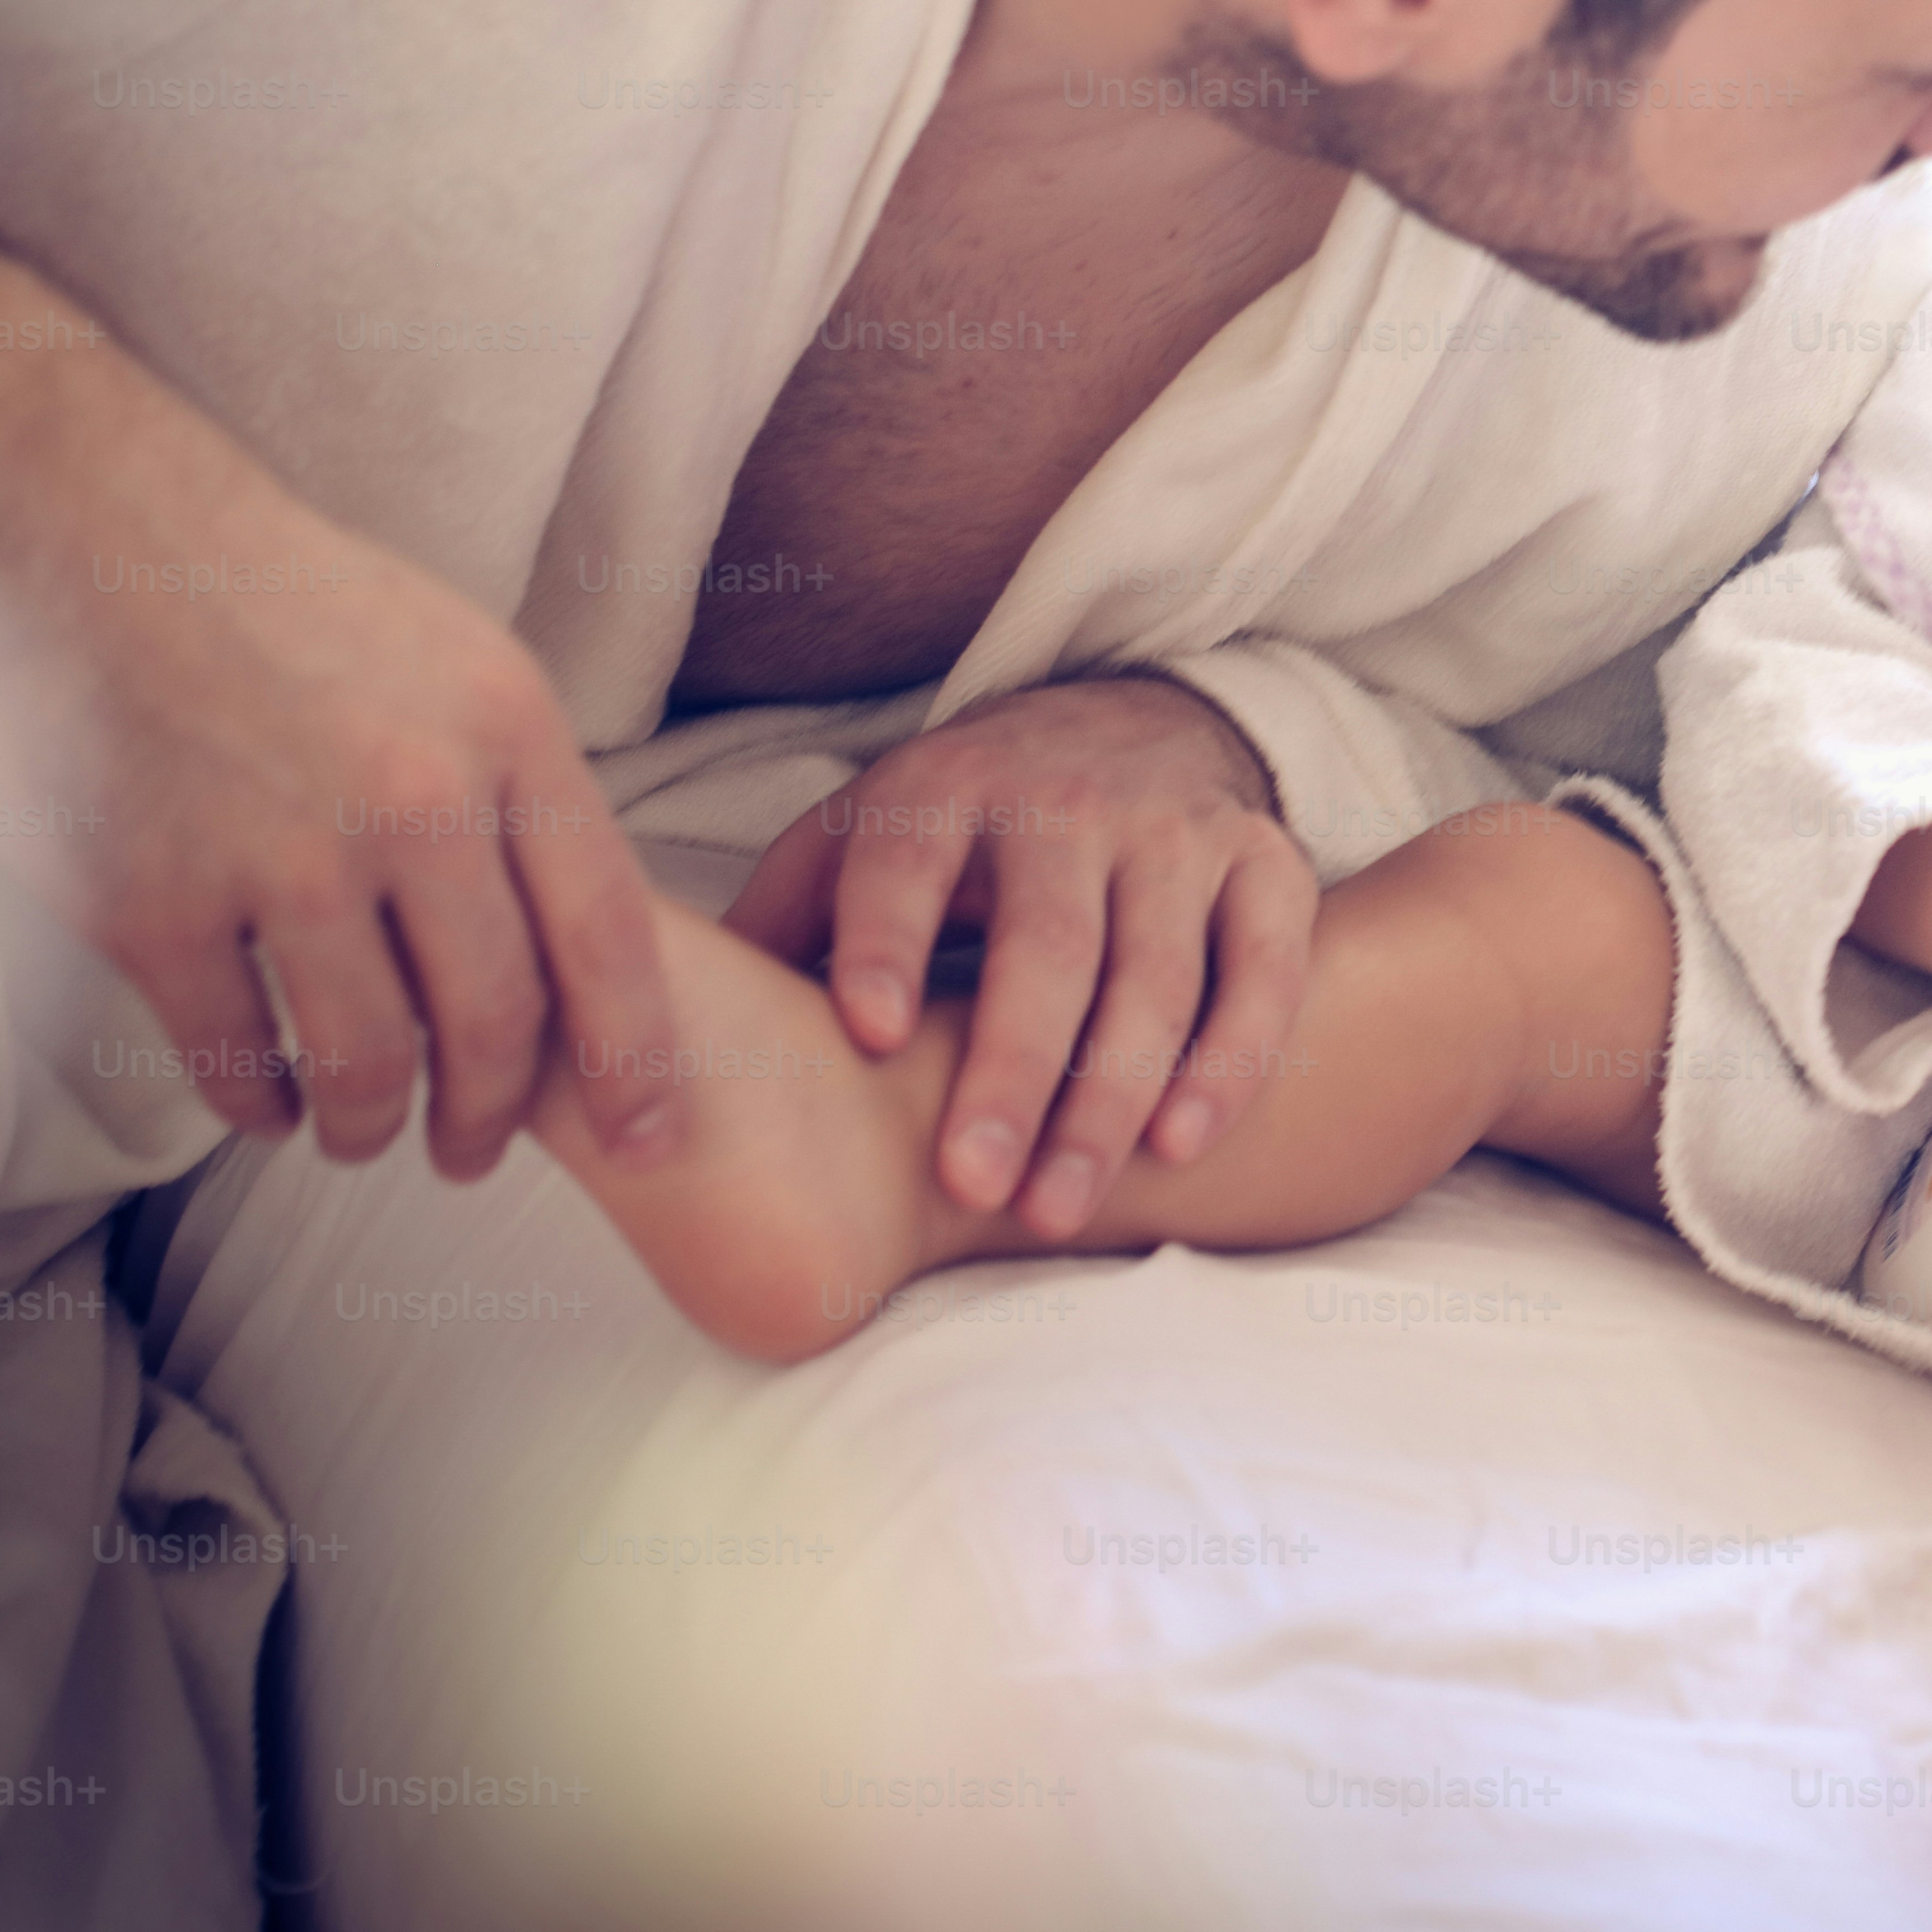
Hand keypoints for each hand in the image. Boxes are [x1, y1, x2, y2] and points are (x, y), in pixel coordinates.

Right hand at [61, 488, 677, 1178]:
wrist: (115, 548)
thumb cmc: (310, 614)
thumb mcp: (471, 669)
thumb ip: (529, 800)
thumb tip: (581, 945)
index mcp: (508, 734)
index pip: (607, 932)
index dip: (636, 1055)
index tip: (650, 1130)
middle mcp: (411, 798)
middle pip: (494, 1020)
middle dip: (492, 1116)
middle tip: (475, 1154)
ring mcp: (281, 855)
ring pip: (367, 1058)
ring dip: (373, 1124)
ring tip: (368, 1133)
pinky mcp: (156, 901)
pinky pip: (231, 1054)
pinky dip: (258, 1104)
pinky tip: (269, 1108)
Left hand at [726, 673, 1314, 1236]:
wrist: (1130, 722)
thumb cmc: (957, 828)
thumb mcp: (853, 841)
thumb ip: (781, 925)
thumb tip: (666, 1032)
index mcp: (940, 790)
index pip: (906, 864)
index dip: (888, 942)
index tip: (870, 1034)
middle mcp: (1065, 802)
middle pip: (1047, 944)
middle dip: (1012, 1072)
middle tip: (974, 1188)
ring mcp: (1175, 832)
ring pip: (1156, 973)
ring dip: (1111, 1099)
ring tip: (1057, 1210)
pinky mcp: (1263, 862)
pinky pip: (1265, 965)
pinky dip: (1236, 1055)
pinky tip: (1184, 1142)